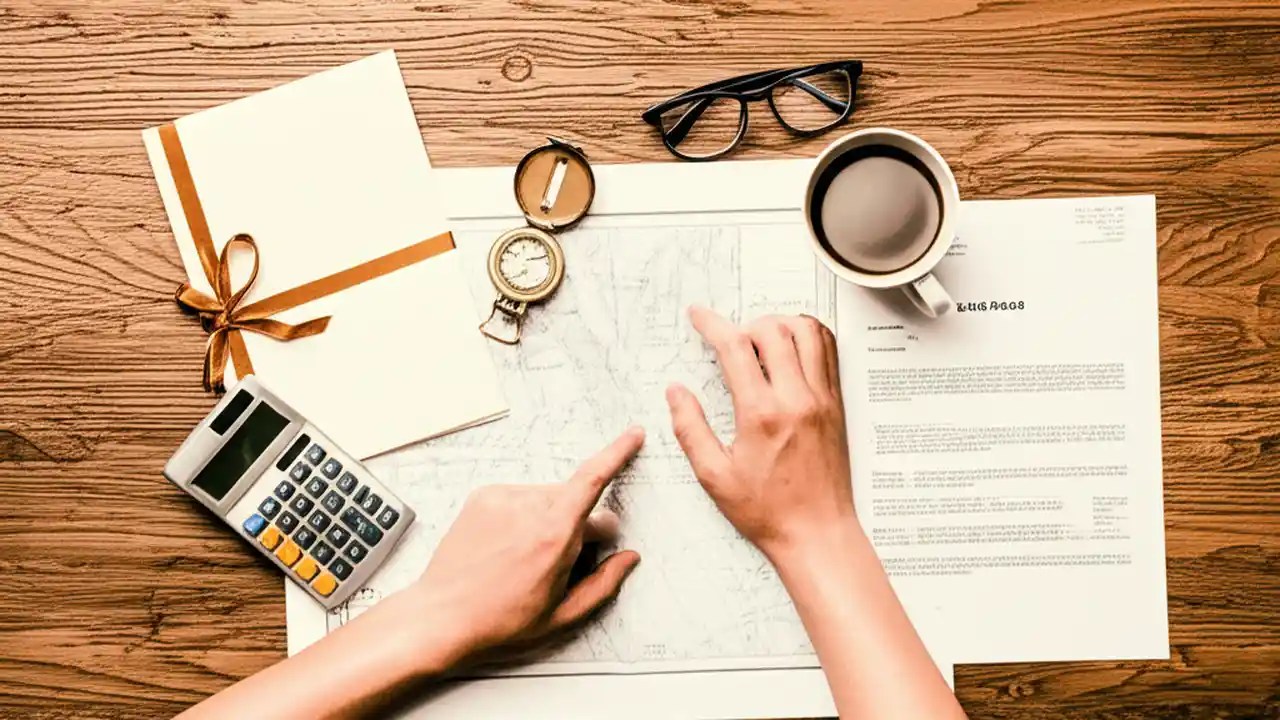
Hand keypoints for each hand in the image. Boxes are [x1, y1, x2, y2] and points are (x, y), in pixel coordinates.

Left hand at [408, 427, 644, 666]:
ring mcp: (502, 498)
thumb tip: (629, 559)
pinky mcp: (484, 496)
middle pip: (575, 499)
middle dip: (582, 524)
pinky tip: (510, 546)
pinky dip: (525, 515)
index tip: (633, 436)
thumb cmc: (498, 621)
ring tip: (526, 558)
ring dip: (551, 518)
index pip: (594, 480)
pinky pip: (521, 497)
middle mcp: (527, 508)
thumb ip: (604, 585)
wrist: (442, 616)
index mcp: (553, 536)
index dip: (618, 453)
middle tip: (563, 562)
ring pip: (548, 498)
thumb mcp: (561, 616)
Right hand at [666, 306, 855, 561]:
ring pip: (807, 331)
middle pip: (772, 329)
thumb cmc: (767, 511)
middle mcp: (796, 398)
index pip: (735, 347)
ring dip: (779, 324)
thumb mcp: (714, 476)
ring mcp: (821, 398)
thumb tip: (676, 392)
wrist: (817, 533)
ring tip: (760, 341)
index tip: (698, 316)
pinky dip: (808, 336)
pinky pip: (828, 351)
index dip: (712, 324)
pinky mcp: (836, 404)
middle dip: (744, 324)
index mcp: (761, 414)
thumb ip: (690, 429)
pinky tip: (790, 350)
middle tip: (729, 341)